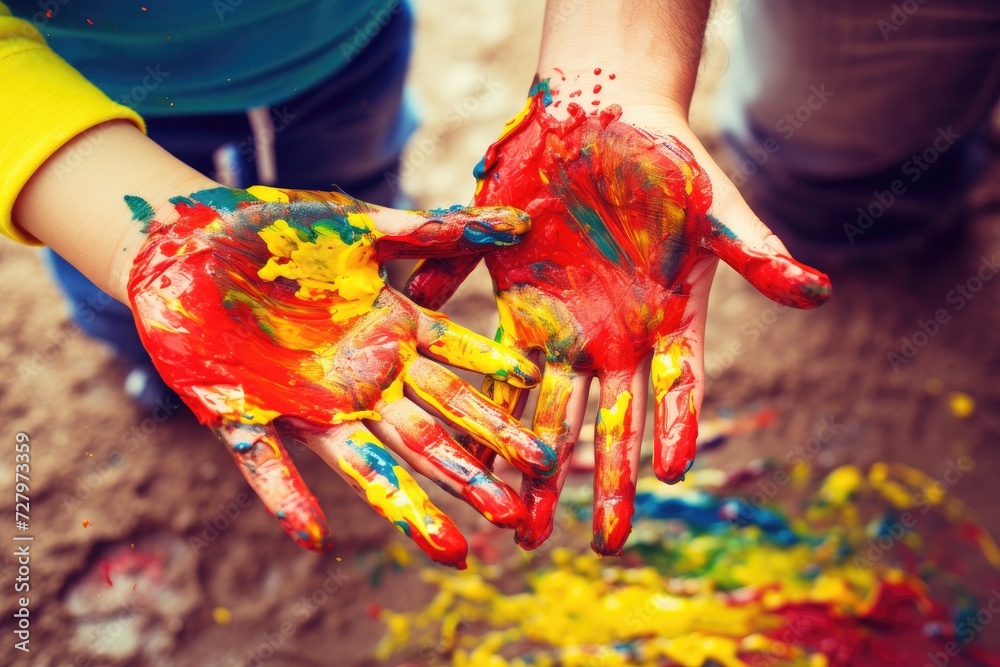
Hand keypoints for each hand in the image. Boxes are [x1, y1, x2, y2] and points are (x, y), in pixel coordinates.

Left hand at [126, 185, 556, 567]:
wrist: (192, 240)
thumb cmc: (282, 230)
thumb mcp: (364, 226)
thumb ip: (432, 231)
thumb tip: (518, 224)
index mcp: (389, 337)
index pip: (456, 383)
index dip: (497, 417)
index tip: (541, 452)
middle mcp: (358, 381)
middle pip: (423, 434)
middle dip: (468, 473)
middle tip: (513, 513)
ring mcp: (303, 402)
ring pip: (363, 462)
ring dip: (404, 504)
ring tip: (448, 550)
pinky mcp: (241, 412)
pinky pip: (264, 461)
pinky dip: (284, 496)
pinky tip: (311, 534)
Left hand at [406, 80, 830, 554]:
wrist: (601, 120)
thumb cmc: (667, 157)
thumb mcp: (714, 205)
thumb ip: (755, 253)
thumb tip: (819, 292)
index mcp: (669, 320)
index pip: (677, 387)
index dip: (674, 425)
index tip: (666, 472)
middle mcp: (619, 338)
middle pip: (611, 422)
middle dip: (604, 481)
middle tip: (601, 545)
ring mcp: (569, 329)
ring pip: (552, 413)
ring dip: (539, 469)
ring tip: (525, 528)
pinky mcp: (522, 307)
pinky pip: (504, 370)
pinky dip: (494, 413)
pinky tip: (479, 457)